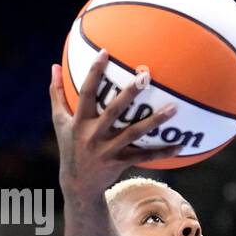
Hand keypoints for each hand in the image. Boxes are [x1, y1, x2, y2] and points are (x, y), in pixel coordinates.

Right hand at [49, 52, 183, 198]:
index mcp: (79, 121)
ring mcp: (108, 150)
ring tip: (174, 108)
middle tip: (145, 76)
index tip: (105, 52)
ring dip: (155, 121)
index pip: (86, 92)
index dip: (94, 73)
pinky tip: (181, 145)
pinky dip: (163, 152)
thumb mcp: (59, 121)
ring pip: (134, 134)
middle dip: (129, 94)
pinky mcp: (121, 163)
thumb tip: (54, 66)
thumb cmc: (70, 145)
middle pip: (113, 111)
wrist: (78, 183)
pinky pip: (145, 157)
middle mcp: (93, 134)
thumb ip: (56, 93)